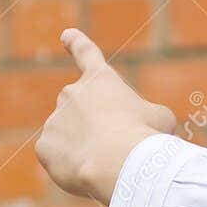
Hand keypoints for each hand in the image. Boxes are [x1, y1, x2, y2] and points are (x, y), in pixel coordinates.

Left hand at [35, 28, 176, 202]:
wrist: (119, 163)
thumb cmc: (144, 136)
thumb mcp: (161, 119)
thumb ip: (148, 116)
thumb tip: (145, 130)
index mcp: (101, 81)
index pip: (87, 54)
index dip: (77, 44)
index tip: (66, 35)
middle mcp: (71, 94)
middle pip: (81, 111)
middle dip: (93, 127)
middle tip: (115, 147)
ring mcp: (54, 120)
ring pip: (70, 137)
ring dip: (85, 148)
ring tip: (105, 163)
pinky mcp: (44, 147)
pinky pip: (58, 158)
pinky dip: (71, 167)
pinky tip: (88, 172)